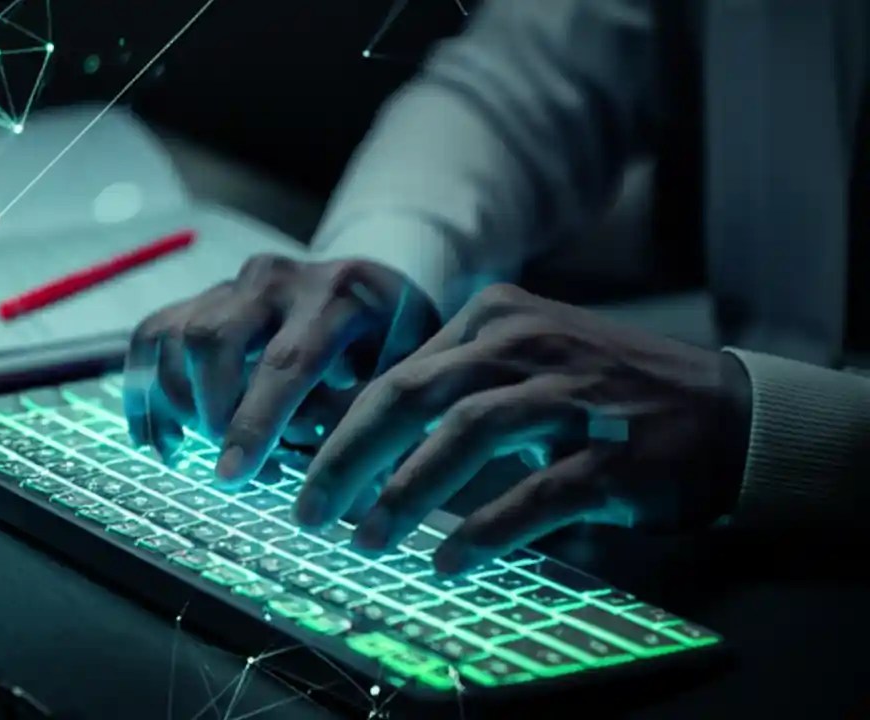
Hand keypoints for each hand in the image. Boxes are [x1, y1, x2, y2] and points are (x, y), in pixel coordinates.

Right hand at [124, 254, 440, 485]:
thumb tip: (340, 494)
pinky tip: (160, 439)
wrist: (372, 289)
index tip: (231, 476)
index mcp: (340, 294)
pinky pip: (151, 337)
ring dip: (178, 406)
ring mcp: (234, 284)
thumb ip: (369, 426)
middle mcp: (279, 278)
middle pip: (212, 339)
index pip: (286, 361)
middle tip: (228, 469)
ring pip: (174, 337)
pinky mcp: (203, 296)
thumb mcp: (404, 377)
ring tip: (198, 453)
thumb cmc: (393, 345)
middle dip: (209, 414)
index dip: (254, 423)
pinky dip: (145, 392)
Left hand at [296, 283, 751, 573]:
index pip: (397, 373)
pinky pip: (534, 492)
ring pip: (467, 435)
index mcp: (495, 318)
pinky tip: (448, 561)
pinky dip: (484, 530)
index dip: (343, 428)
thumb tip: (361, 440)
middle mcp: (526, 343)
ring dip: (407, 493)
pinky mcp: (613, 451)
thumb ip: (452, 388)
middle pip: (414, 396)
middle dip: (350, 457)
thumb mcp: (523, 365)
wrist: (727, 411)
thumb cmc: (608, 393)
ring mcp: (572, 394)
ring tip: (368, 539)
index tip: (305, 472)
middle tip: (310, 509)